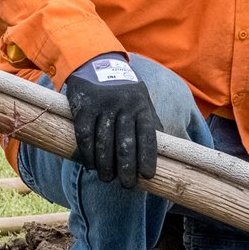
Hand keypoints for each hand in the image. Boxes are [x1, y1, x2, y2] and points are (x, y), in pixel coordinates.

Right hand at [63, 54, 162, 189]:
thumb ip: (151, 122)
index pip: (147, 135)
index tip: (147, 176)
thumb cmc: (123, 91)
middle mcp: (123, 106)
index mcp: (141, 106)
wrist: (94, 63)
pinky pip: (85, 134)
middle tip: (127, 186)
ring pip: (104, 141)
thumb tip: (164, 148)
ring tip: (108, 179)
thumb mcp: (142, 100)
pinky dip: (88, 153)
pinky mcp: (83, 107)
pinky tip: (91, 165)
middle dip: (127, 167)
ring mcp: (102, 106)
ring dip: (106, 164)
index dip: (147, 157)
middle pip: (125, 142)